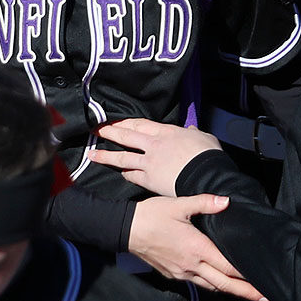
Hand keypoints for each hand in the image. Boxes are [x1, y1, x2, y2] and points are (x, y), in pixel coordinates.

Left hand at [86, 119, 224, 195]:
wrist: (207, 175)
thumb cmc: (208, 156)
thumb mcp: (204, 137)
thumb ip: (194, 132)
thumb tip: (192, 128)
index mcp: (166, 132)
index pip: (140, 124)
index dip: (125, 122)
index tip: (115, 120)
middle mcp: (154, 145)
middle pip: (126, 135)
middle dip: (109, 131)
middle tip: (95, 129)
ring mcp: (149, 162)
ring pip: (122, 156)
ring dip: (106, 155)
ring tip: (92, 154)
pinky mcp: (149, 179)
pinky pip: (131, 175)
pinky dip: (124, 173)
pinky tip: (117, 173)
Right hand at [127, 195, 265, 300]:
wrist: (125, 230)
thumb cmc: (152, 215)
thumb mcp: (179, 204)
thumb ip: (205, 202)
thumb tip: (226, 201)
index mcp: (197, 248)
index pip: (228, 267)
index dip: (248, 276)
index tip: (265, 281)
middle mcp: (191, 266)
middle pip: (224, 284)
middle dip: (247, 292)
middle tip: (267, 298)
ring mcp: (182, 274)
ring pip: (212, 287)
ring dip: (231, 291)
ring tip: (249, 293)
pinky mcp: (173, 276)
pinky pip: (199, 284)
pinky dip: (214, 285)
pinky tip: (221, 282)